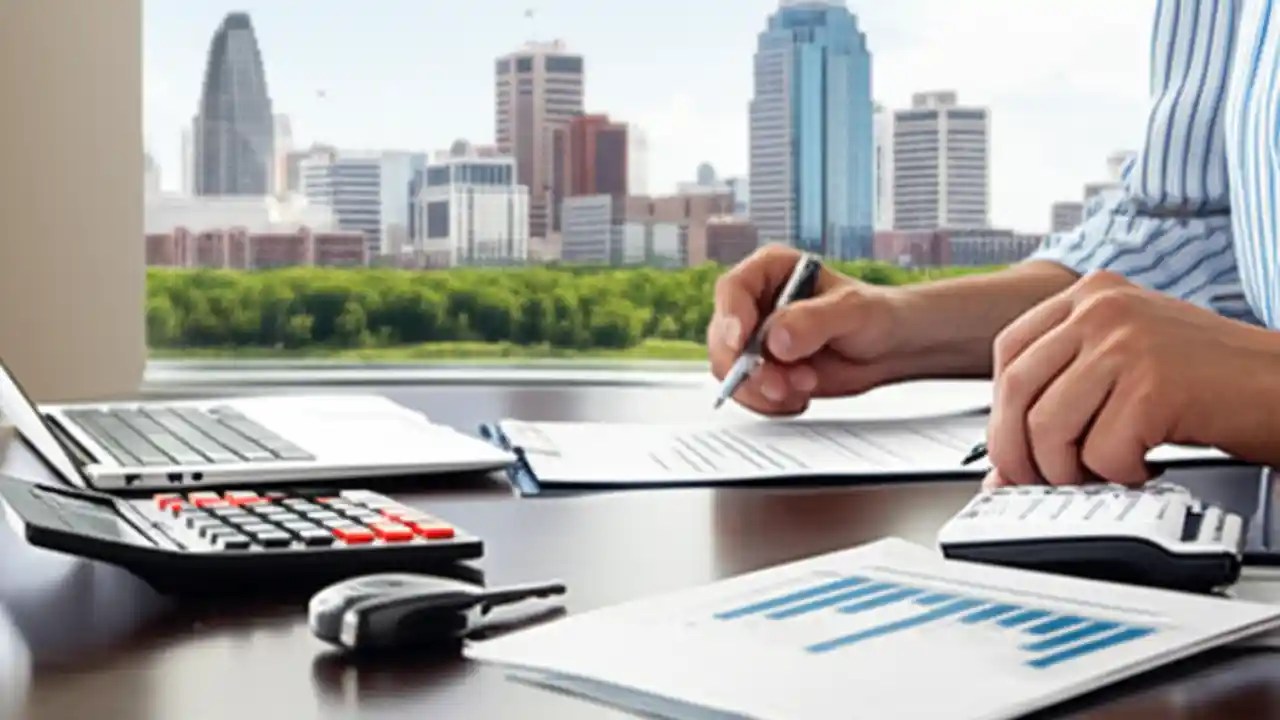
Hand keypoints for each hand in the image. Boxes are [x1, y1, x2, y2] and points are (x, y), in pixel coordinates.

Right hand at [706, 244, 903, 414]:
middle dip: (748, 368)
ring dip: (762, 389)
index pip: (733, 289)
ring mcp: (756, 340)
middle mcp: (755, 304)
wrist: (890, 349)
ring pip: (731, 370)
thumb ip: (814, 321)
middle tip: (779, 384)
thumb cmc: (875, 315)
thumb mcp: (853, 311)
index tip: (743, 344)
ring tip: (804, 387)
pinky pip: (747, 392)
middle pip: (723, 336)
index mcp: (770, 271)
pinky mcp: (763, 370)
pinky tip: (800, 397)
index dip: (731, 317)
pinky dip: (770, 403)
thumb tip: (775, 341)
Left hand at [985, 270, 1279, 488]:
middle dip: (1018, 452)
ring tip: (1105, 471)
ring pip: (1049, 427)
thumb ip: (1064, 395)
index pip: (1010, 352)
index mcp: (1092, 294)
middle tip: (1040, 481)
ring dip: (1069, 471)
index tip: (1014, 446)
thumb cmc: (1213, 381)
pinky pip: (1102, 452)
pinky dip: (1120, 474)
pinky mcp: (1154, 385)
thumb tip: (1002, 466)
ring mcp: (1128, 342)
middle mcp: (1104, 308)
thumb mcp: (1127, 364)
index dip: (1003, 410)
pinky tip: (1147, 465)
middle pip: (1018, 390)